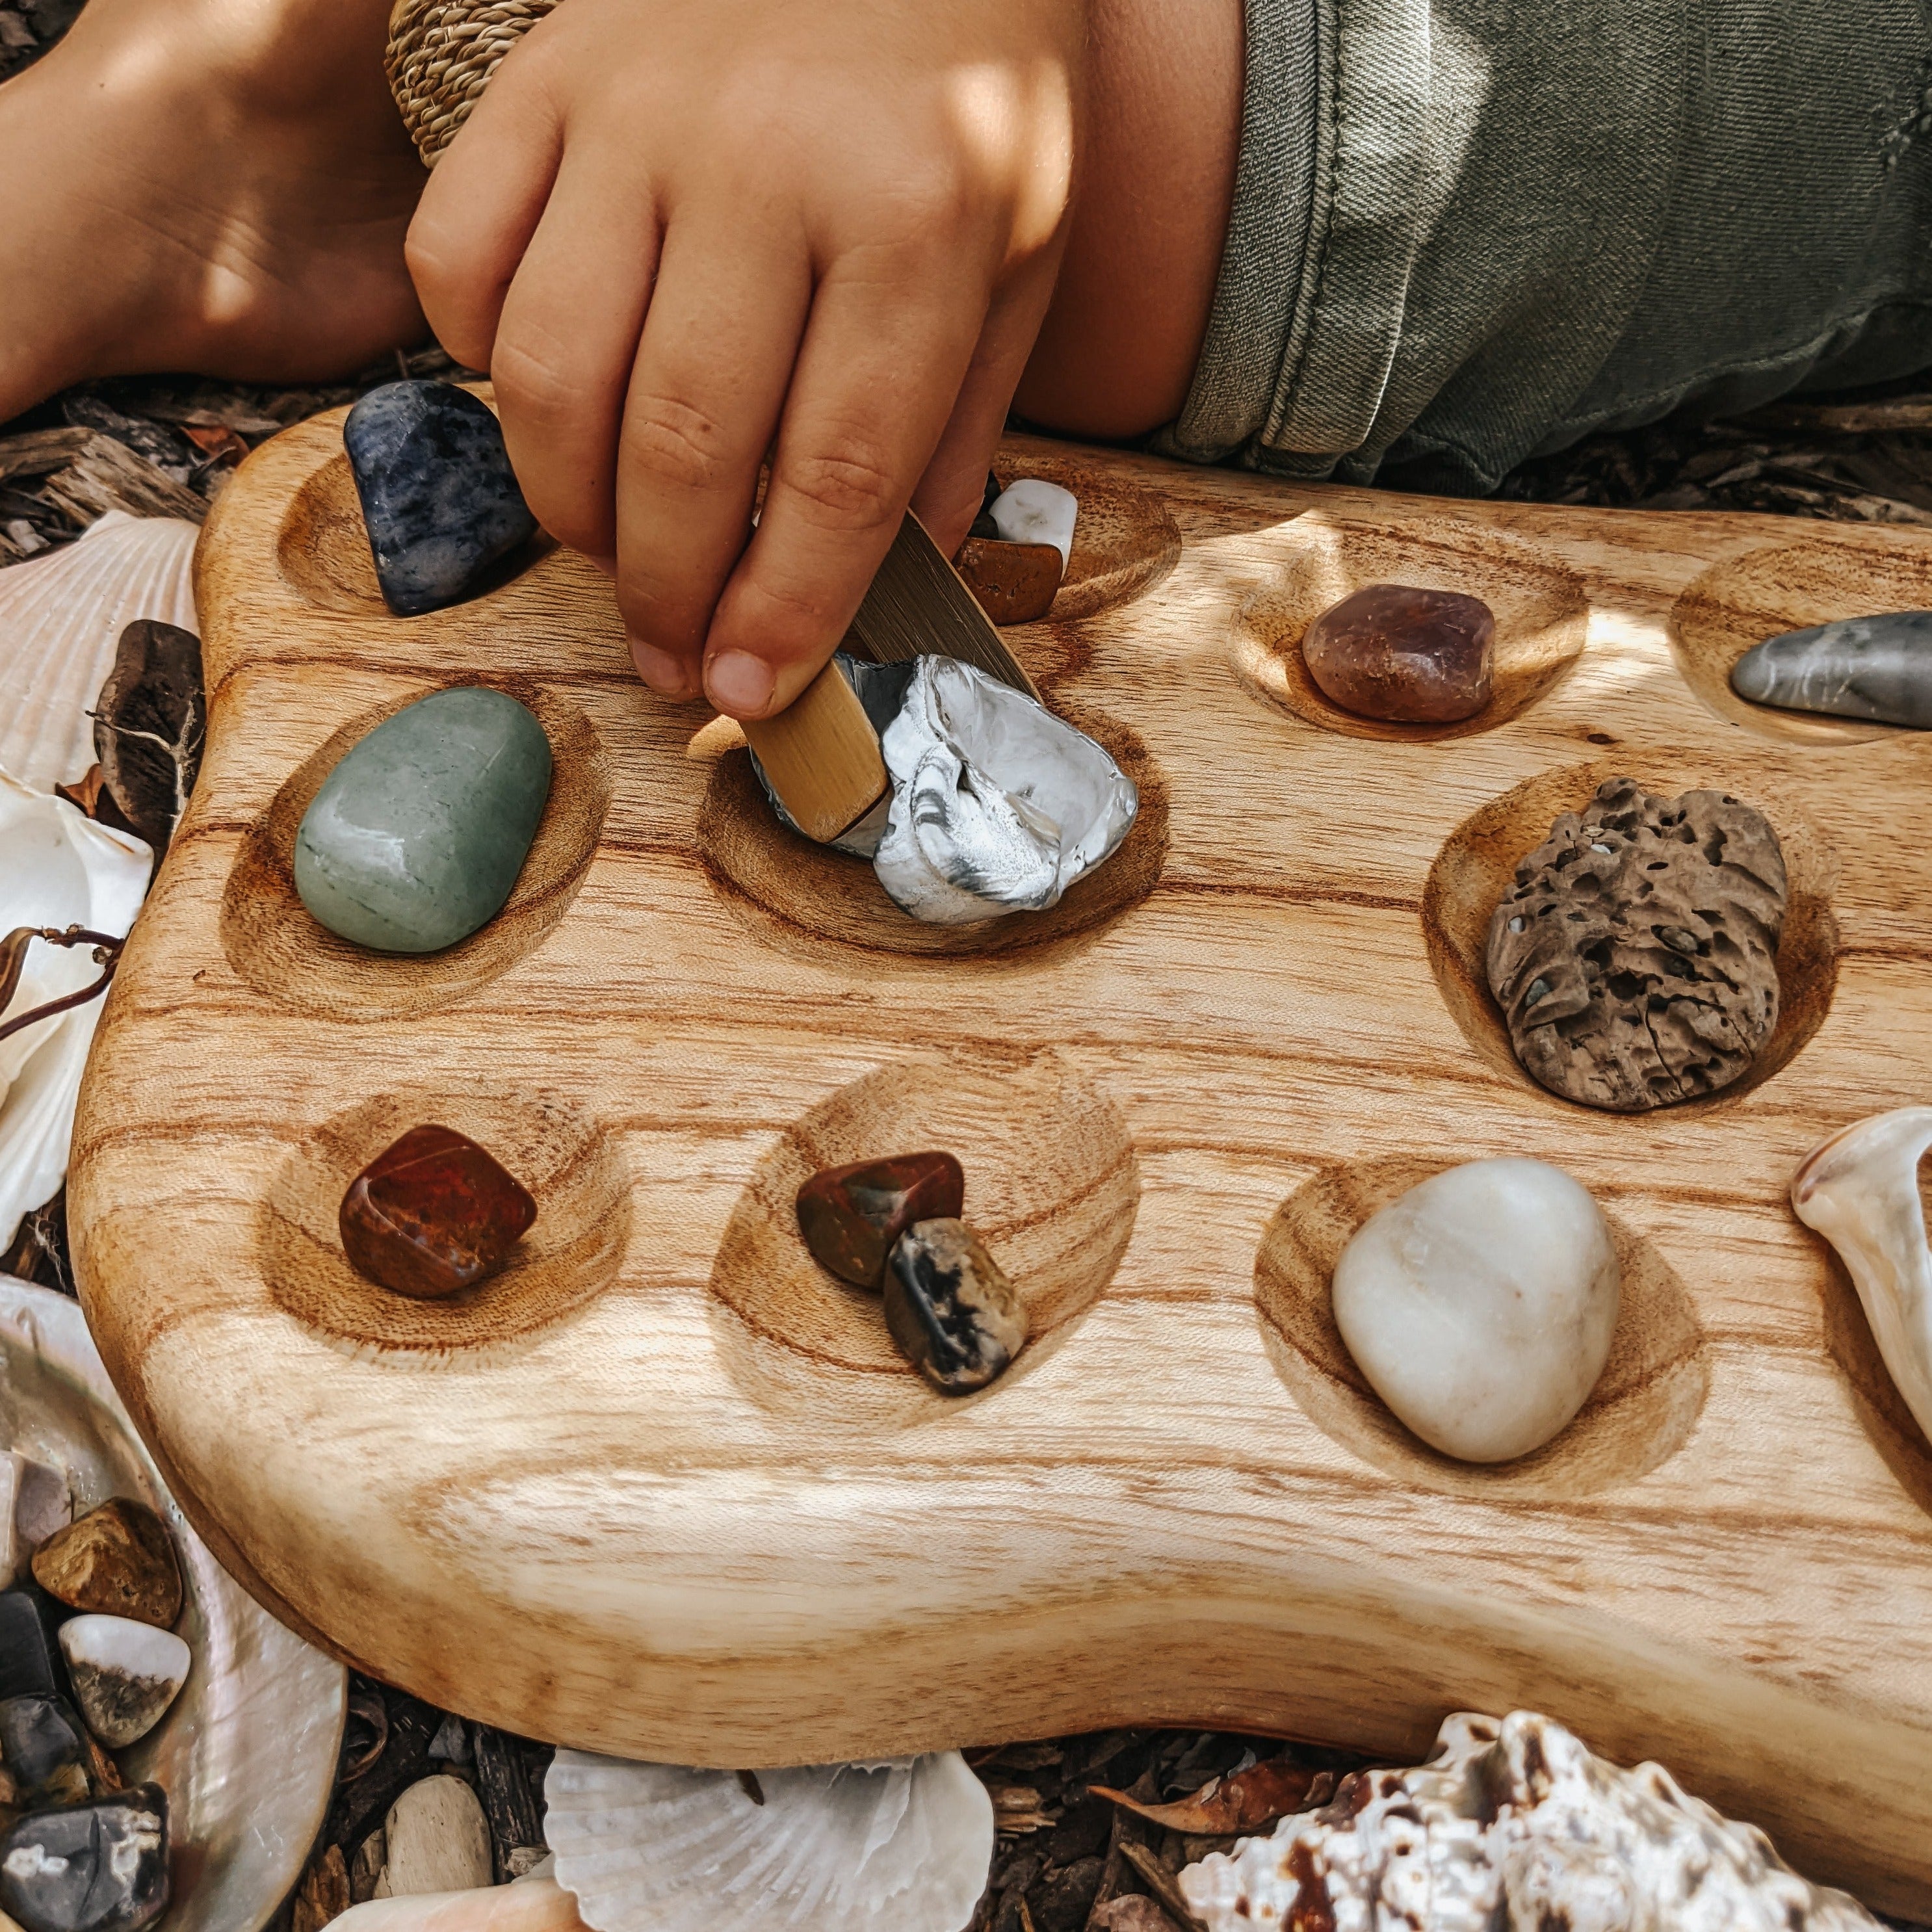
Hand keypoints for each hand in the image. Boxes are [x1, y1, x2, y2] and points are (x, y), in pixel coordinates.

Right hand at [406, 0, 1083, 717]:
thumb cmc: (968, 83)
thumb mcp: (1022, 250)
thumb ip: (956, 419)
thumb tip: (888, 580)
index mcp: (918, 218)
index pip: (837, 473)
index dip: (789, 609)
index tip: (754, 692)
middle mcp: (769, 167)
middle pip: (686, 444)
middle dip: (672, 590)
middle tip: (674, 658)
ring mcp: (637, 115)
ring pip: (554, 370)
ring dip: (570, 507)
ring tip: (617, 552)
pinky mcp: (542, 76)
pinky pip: (460, 256)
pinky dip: (483, 356)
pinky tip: (550, 392)